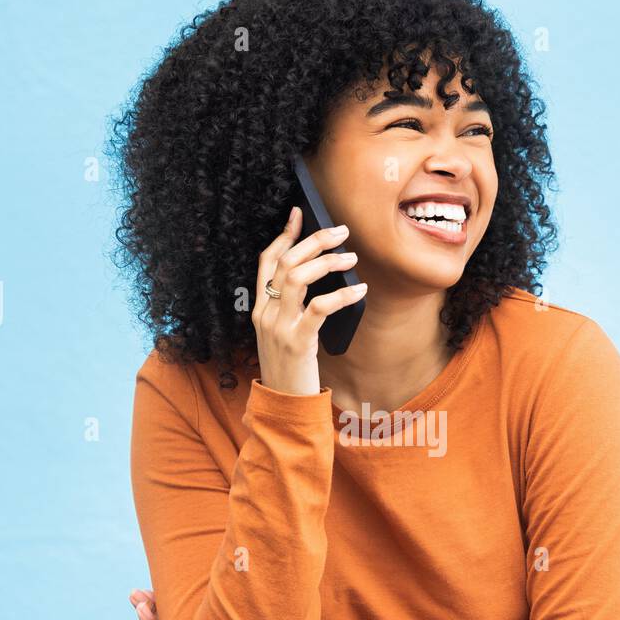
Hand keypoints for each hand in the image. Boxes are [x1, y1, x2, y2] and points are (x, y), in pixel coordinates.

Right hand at [253, 206, 366, 395]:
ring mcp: (278, 327)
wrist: (284, 405)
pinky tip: (359, 290)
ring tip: (351, 257)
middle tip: (340, 231)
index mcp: (260, 308)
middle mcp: (265, 314)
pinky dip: (341, 294)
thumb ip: (292, 308)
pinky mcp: (297, 342)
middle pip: (285, 263)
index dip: (284, 235)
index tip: (300, 214)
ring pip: (298, 278)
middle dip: (313, 240)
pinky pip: (319, 308)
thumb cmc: (290, 368)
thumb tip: (321, 277)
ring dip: (327, 262)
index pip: (267, 261)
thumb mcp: (283, 334)